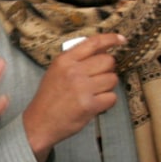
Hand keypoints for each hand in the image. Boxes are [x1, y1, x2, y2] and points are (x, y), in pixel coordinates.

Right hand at [22, 33, 124, 161]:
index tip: (121, 40)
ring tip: (94, 93)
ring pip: (112, 79)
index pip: (93, 43)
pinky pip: (112, 97)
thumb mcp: (56, 71)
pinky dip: (107, 101)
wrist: (39, 123)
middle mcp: (74, 71)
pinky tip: (95, 103)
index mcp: (64, 60)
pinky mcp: (89, 105)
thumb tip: (103, 50)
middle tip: (98, 79)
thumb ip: (76, 60)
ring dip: (107, 87)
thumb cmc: (49, 98)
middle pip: (108, 61)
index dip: (111, 39)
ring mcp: (82, 88)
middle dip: (107, 70)